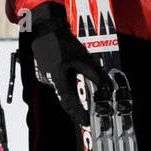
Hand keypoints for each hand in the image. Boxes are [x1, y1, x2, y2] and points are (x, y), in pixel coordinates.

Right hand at [27, 1, 111, 124]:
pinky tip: (71, 82)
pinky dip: (65, 85)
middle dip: (74, 109)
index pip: (69, 103)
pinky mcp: (44, 70)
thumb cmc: (62, 42)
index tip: (86, 121)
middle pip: (64, 99)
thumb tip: (106, 85)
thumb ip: (94, 74)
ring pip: (60, 90)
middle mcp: (49, 80)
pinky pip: (57, 81)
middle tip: (83, 117)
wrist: (45, 29)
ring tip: (80, 105)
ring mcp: (44, 75)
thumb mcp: (82, 58)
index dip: (78, 113)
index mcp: (57, 79)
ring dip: (70, 97)